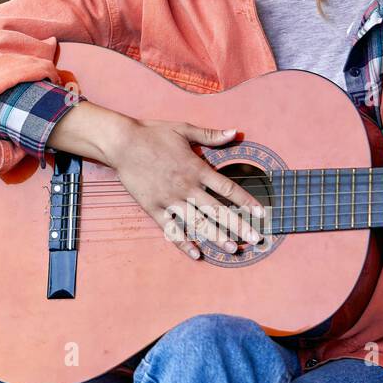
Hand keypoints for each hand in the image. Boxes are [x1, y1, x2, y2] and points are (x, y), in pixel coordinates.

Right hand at [104, 117, 264, 259]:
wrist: (122, 142)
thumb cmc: (153, 133)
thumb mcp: (184, 129)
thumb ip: (210, 135)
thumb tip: (234, 132)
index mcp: (196, 168)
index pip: (227, 188)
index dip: (246, 201)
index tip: (260, 214)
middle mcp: (186, 187)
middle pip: (217, 210)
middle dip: (237, 226)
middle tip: (254, 240)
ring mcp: (169, 199)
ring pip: (196, 222)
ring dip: (215, 236)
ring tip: (232, 249)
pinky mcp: (153, 207)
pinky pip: (170, 228)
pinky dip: (183, 242)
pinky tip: (196, 253)